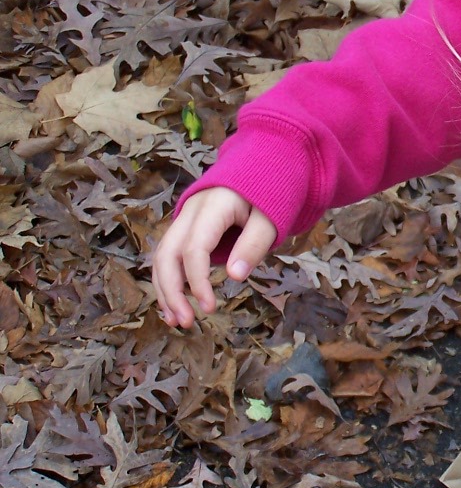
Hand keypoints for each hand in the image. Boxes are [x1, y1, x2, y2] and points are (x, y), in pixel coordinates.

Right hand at [151, 187, 276, 328]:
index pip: (194, 249)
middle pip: (167, 254)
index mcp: (211, 206)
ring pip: (162, 256)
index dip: (197, 281)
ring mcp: (183, 218)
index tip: (209, 308)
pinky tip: (174, 304)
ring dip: (165, 289)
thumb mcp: (271, 218)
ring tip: (175, 321)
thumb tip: (235, 278)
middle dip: (171, 291)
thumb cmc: (269, 193)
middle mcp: (189, 211)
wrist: (261, 165)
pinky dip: (169, 279)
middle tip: (185, 322)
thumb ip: (253, 245)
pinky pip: (169, 254)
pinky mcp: (185, 228)